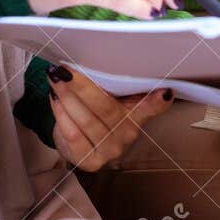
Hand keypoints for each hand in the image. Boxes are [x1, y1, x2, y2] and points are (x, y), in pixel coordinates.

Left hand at [48, 65, 173, 171]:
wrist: (81, 145)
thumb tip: (117, 58)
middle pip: (105, 108)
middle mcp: (127, 136)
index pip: (150, 108)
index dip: (158, 102)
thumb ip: (120, 84)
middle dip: (82, 86)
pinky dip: (61, 114)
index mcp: (137, 116)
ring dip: (67, 97)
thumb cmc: (99, 114)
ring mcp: (109, 152)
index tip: (165, 92)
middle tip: (65, 69)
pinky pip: (73, 134)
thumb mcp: (113, 98)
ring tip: (55, 78)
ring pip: (86, 121)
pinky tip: (54, 99)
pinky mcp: (89, 162)